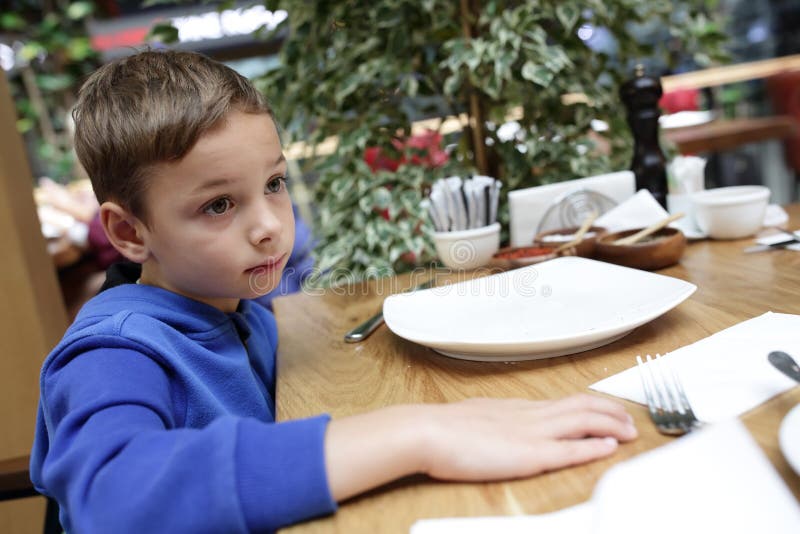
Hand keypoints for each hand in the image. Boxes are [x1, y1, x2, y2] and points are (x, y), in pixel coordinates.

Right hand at [324, 394, 635, 500]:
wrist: (427, 431)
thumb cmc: (443, 429)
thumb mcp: (475, 419)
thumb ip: (494, 422)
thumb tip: (499, 427)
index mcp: (516, 408)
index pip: (564, 401)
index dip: (591, 404)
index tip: (606, 408)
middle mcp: (529, 415)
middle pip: (581, 405)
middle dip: (610, 411)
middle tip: (630, 419)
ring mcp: (530, 432)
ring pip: (582, 421)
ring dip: (611, 425)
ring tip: (630, 431)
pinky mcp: (527, 454)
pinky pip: (569, 449)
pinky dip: (593, 447)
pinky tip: (609, 447)